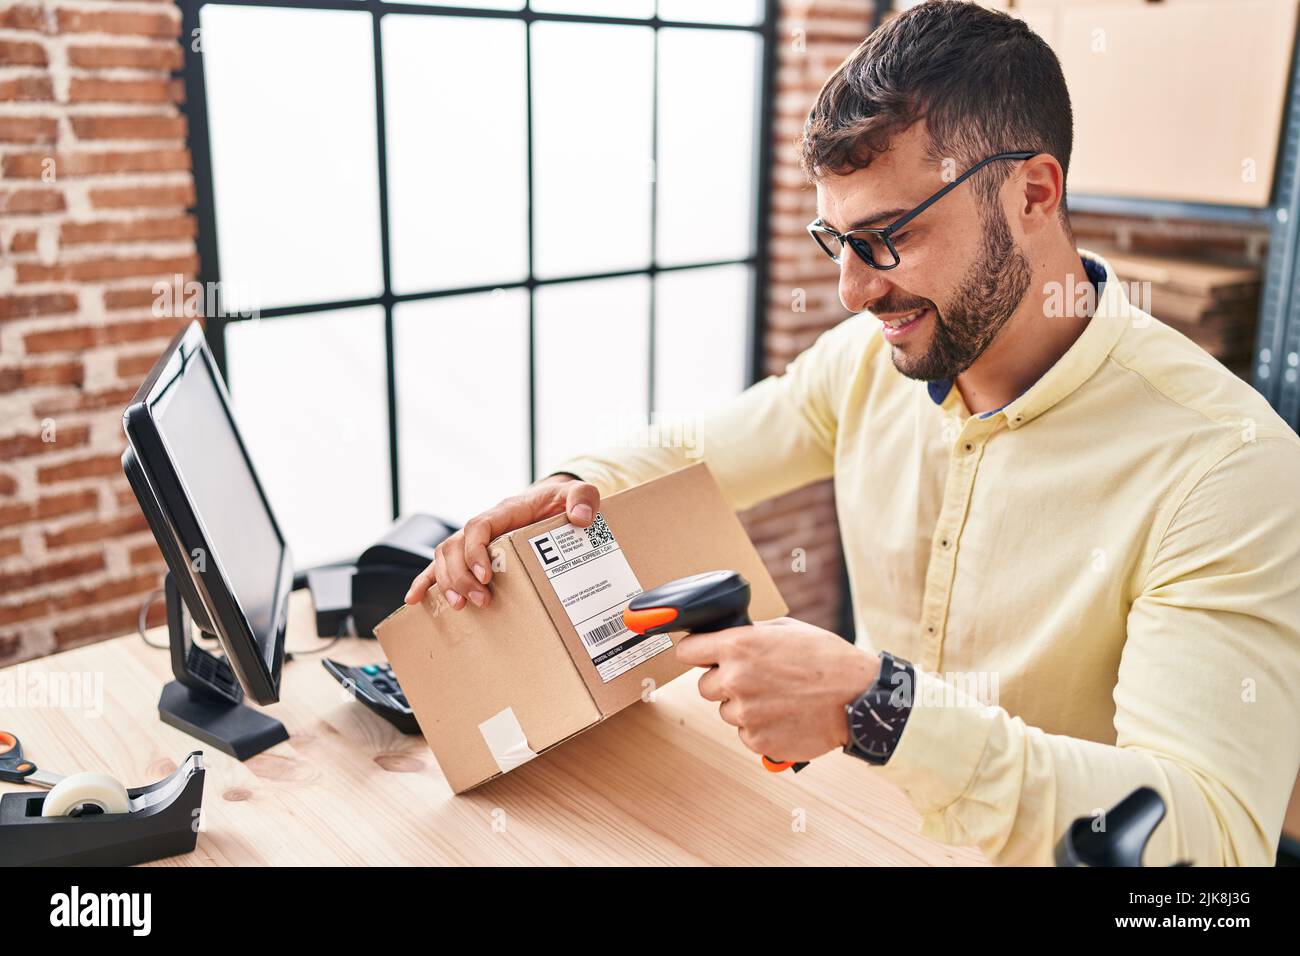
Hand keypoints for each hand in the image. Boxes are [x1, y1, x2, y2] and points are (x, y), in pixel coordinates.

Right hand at [403, 473, 599, 609]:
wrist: (554, 504)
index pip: (478, 526)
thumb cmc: (563, 502)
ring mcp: (475, 542)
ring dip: (446, 583)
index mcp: (506, 511)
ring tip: (461, 606)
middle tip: (481, 600)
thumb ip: (583, 498)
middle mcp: (485, 526)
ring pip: (444, 558)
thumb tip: (580, 517)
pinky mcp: (473, 556)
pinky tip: (416, 600)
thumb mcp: (580, 494)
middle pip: (455, 546)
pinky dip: (426, 582)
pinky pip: (441, 566)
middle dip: (461, 576)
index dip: (475, 551)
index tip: (486, 575)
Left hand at [676, 617, 878, 762]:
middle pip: (704, 686)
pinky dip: (761, 728)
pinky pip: (745, 734)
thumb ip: (750, 635)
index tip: (701, 656)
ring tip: (779, 698)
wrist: (858, 697)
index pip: (687, 650)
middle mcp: (735, 679)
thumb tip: (727, 638)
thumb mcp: (786, 630)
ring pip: (726, 711)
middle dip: (724, 683)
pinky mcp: (757, 741)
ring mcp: (745, 713)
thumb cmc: (827, 659)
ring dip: (744, 707)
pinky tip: (785, 716)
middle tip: (756, 680)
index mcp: (738, 646)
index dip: (696, 652)